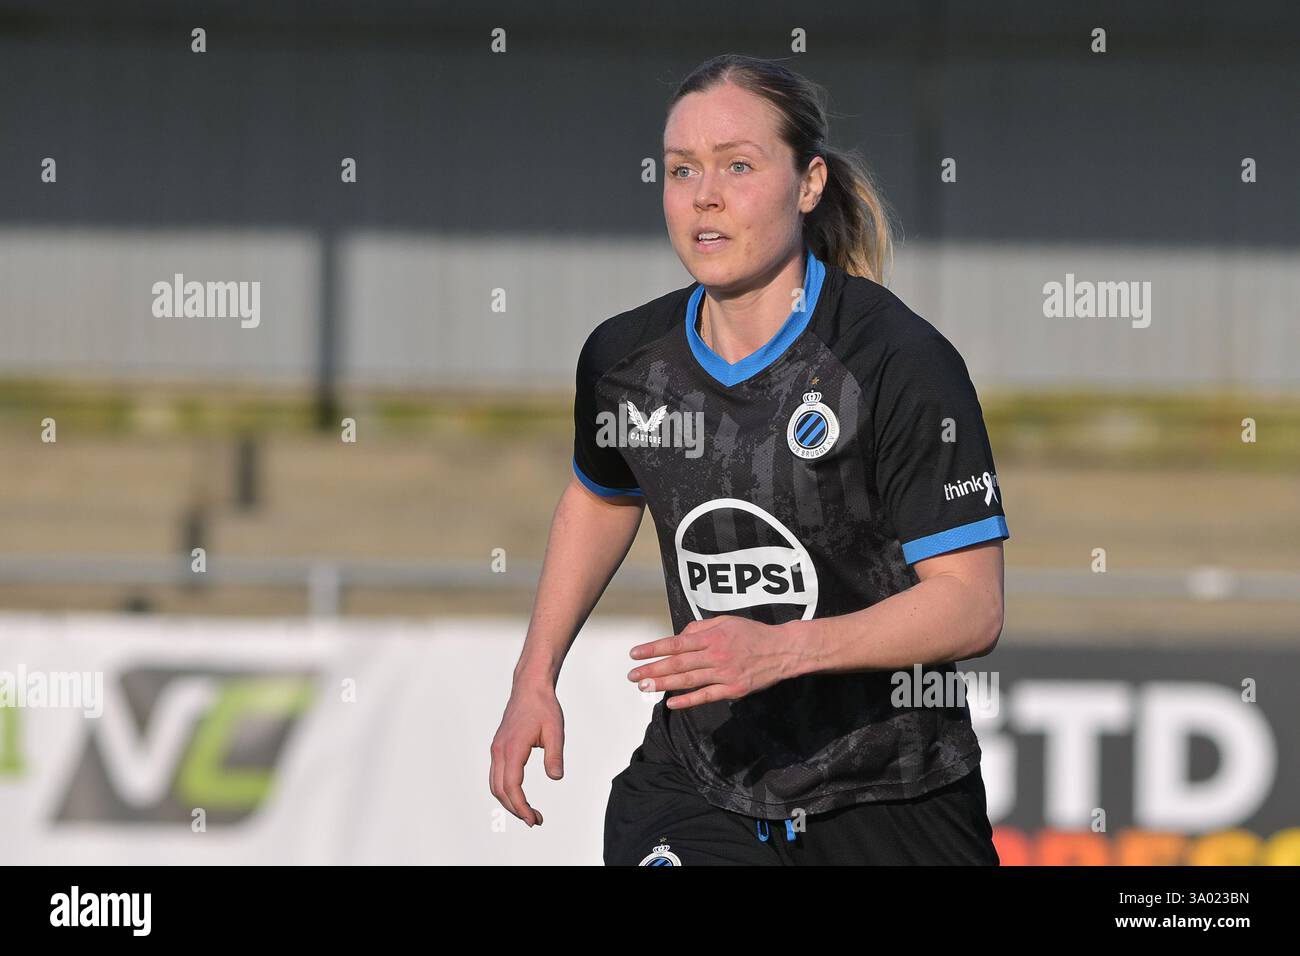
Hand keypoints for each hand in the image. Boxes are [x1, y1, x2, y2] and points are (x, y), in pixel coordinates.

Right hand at [489, 680, 564, 826]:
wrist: (530, 687)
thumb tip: (556, 778)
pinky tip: (519, 795)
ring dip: (509, 801)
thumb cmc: (543, 706)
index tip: (534, 819)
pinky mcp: (498, 747)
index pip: (512, 786)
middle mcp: (499, 750)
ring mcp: (497, 749)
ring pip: (495, 784)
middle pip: (500, 790)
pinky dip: (505, 789)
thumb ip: (555, 755)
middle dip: (515, 809)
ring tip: (528, 812)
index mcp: (513, 747)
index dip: (521, 806)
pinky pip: (496, 775)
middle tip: (535, 820)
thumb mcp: (555, 731)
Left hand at [627, 616, 797, 710]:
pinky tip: (671, 702)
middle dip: (652, 669)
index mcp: (712, 636)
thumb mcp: (726, 621)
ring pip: (688, 680)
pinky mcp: (733, 689)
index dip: (653, 649)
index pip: (676, 643)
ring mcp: (724, 674)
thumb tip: (680, 636)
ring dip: (663, 684)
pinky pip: (706, 695)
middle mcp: (715, 655)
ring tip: (644, 687)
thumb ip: (701, 628)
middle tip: (632, 675)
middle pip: (677, 663)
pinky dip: (687, 700)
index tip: (635, 654)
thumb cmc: (752, 634)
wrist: (782, 650)